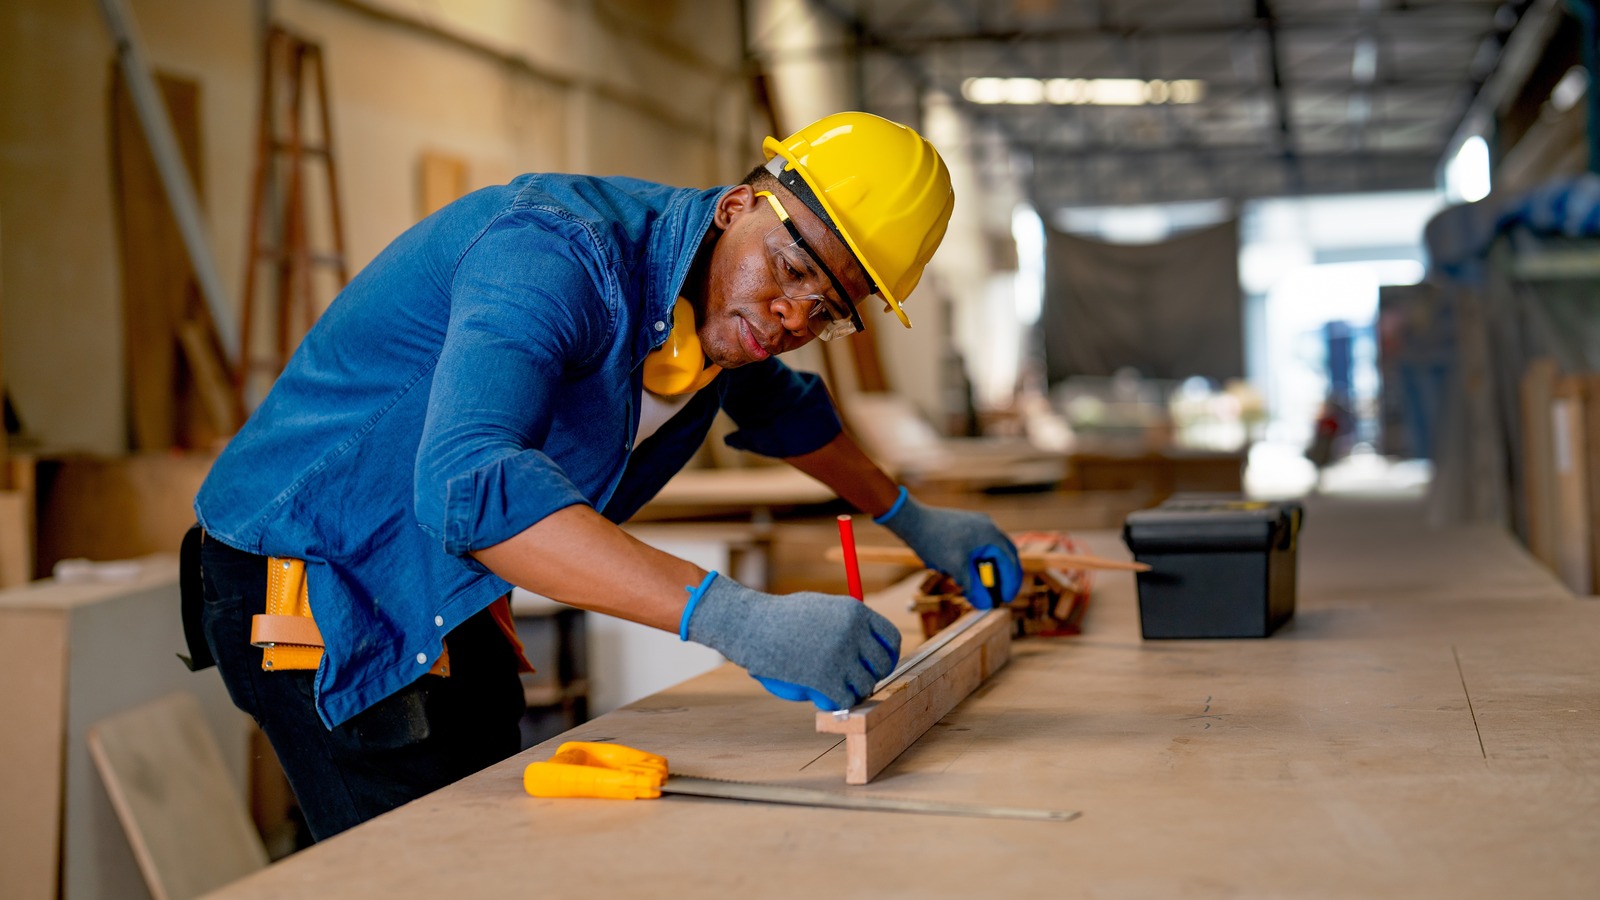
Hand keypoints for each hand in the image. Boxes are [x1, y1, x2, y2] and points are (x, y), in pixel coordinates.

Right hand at [679, 573, 900, 710]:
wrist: (751, 626)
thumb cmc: (780, 616)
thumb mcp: (821, 607)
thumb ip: (846, 622)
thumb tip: (868, 640)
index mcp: (855, 611)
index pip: (890, 638)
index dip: (890, 655)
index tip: (879, 665)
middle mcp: (853, 632)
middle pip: (881, 665)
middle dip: (874, 678)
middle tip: (859, 682)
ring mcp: (839, 656)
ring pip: (864, 686)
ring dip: (855, 694)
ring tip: (842, 693)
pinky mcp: (824, 679)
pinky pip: (842, 700)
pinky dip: (836, 704)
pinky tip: (827, 702)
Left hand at [875, 487, 1022, 608]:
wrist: (911, 520)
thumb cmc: (933, 541)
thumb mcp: (955, 568)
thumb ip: (973, 587)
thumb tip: (986, 605)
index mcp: (991, 535)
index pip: (1009, 562)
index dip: (1010, 583)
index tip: (1005, 599)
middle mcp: (989, 527)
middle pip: (1006, 556)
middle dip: (1004, 577)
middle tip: (1000, 595)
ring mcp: (978, 525)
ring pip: (993, 552)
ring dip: (990, 570)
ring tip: (981, 586)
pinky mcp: (968, 526)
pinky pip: (981, 547)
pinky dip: (980, 562)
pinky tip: (968, 573)